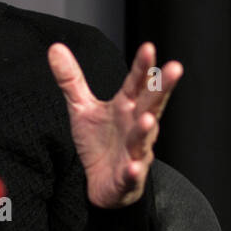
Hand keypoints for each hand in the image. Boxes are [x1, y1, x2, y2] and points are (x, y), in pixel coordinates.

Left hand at [47, 41, 182, 208]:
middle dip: (162, 88)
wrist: (101, 183)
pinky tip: (133, 167)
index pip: (137, 83)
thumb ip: (72, 79)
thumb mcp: (82, 108)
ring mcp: (135, 152)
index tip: (149, 47)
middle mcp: (136, 125)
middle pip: (151, 104)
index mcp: (127, 106)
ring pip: (143, 139)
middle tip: (175, 67)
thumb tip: (55, 47)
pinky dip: (133, 171)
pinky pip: (132, 174)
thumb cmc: (99, 142)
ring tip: (147, 119)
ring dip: (146, 130)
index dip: (142, 66)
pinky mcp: (128, 177)